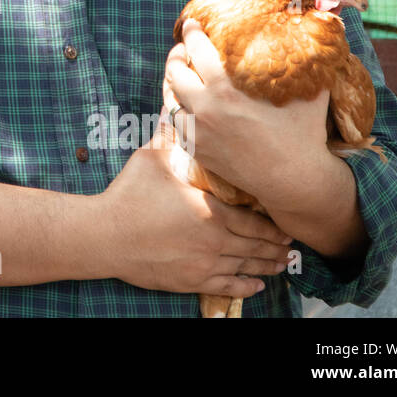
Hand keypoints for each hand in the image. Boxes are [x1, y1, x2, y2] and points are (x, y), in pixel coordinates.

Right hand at [97, 123, 293, 296]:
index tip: (286, 226)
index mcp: (210, 212)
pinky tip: (257, 285)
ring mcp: (204, 264)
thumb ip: (170, 137)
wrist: (105, 236)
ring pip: (245, 266)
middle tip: (291, 246)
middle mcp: (215, 241)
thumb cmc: (128, 196)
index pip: (253, 221)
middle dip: (276, 246)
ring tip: (281, 264)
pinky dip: (246, 286)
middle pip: (255, 246)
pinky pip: (227, 287)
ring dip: (266, 265)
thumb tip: (175, 109)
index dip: (273, 226)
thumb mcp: (151, 159)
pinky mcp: (191, 281)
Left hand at [163, 18, 330, 210]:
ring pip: (170, 98)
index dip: (192, 33)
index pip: (197, 49)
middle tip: (183, 47)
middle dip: (177, 54)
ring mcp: (198, 131)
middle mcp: (205, 107)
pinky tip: (183, 102)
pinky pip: (176, 123)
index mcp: (225, 88)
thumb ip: (309, 60)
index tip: (192, 24)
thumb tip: (320, 30)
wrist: (293, 180)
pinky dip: (176, 108)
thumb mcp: (310, 91)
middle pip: (175, 71)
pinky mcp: (197, 149)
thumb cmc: (304, 132)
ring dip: (172, 81)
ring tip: (179, 72)